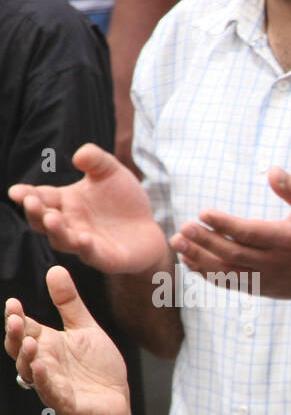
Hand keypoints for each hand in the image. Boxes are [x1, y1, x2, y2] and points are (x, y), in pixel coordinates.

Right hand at [5, 267, 132, 414]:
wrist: (117, 401)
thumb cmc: (98, 367)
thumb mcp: (86, 329)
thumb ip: (69, 303)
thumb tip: (55, 269)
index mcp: (47, 344)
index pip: (25, 329)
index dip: (17, 317)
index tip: (14, 303)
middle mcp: (44, 363)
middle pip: (20, 348)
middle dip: (15, 335)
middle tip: (15, 318)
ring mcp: (52, 384)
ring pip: (31, 371)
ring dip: (28, 357)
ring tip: (30, 342)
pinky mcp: (66, 403)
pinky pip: (50, 392)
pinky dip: (44, 380)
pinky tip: (42, 367)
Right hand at [8, 143, 168, 273]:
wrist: (150, 226)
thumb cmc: (124, 199)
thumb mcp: (111, 172)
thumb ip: (96, 159)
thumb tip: (78, 156)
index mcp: (65, 201)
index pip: (40, 197)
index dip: (26, 195)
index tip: (16, 191)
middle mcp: (70, 223)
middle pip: (43, 221)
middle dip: (35, 212)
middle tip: (30, 202)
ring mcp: (85, 243)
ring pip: (62, 240)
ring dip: (56, 230)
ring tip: (52, 219)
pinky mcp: (105, 258)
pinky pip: (91, 254)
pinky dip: (85, 247)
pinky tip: (84, 238)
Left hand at [172, 167, 290, 315]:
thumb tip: (272, 171)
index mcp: (285, 240)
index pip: (250, 233)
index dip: (225, 224)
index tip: (203, 213)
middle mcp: (273, 262)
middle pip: (233, 254)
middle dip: (205, 241)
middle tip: (183, 228)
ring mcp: (265, 278)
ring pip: (227, 271)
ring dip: (200, 258)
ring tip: (178, 243)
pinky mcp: (259, 288)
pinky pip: (230, 283)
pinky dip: (208, 273)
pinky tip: (190, 260)